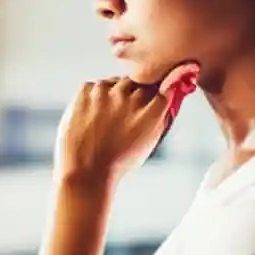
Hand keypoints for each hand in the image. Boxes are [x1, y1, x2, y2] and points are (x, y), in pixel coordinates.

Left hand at [55, 64, 198, 187]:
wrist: (85, 171)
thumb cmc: (118, 162)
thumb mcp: (150, 141)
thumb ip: (161, 116)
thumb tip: (168, 94)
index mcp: (150, 111)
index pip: (165, 86)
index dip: (157, 94)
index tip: (152, 100)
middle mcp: (129, 97)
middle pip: (140, 83)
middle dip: (136, 94)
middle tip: (125, 115)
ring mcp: (105, 92)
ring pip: (117, 82)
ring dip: (115, 94)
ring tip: (107, 118)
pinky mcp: (86, 91)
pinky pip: (94, 86)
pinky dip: (94, 97)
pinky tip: (92, 117)